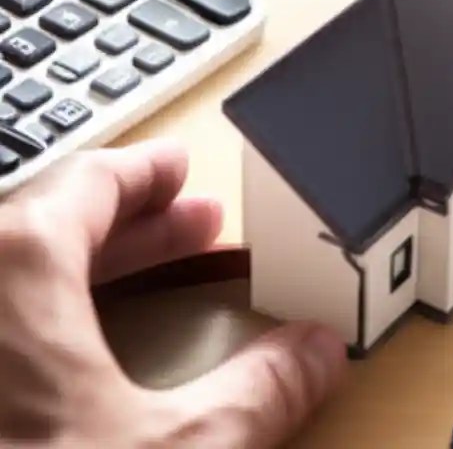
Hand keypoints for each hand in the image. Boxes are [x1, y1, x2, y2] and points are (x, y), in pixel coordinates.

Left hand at [0, 139, 347, 446]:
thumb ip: (261, 392)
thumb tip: (313, 357)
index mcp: (13, 271)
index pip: (86, 186)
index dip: (144, 176)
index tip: (176, 169)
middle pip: (42, 230)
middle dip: (127, 230)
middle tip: (187, 227)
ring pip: (12, 289)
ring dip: (81, 281)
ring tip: (146, 291)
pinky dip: (38, 336)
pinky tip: (74, 378)